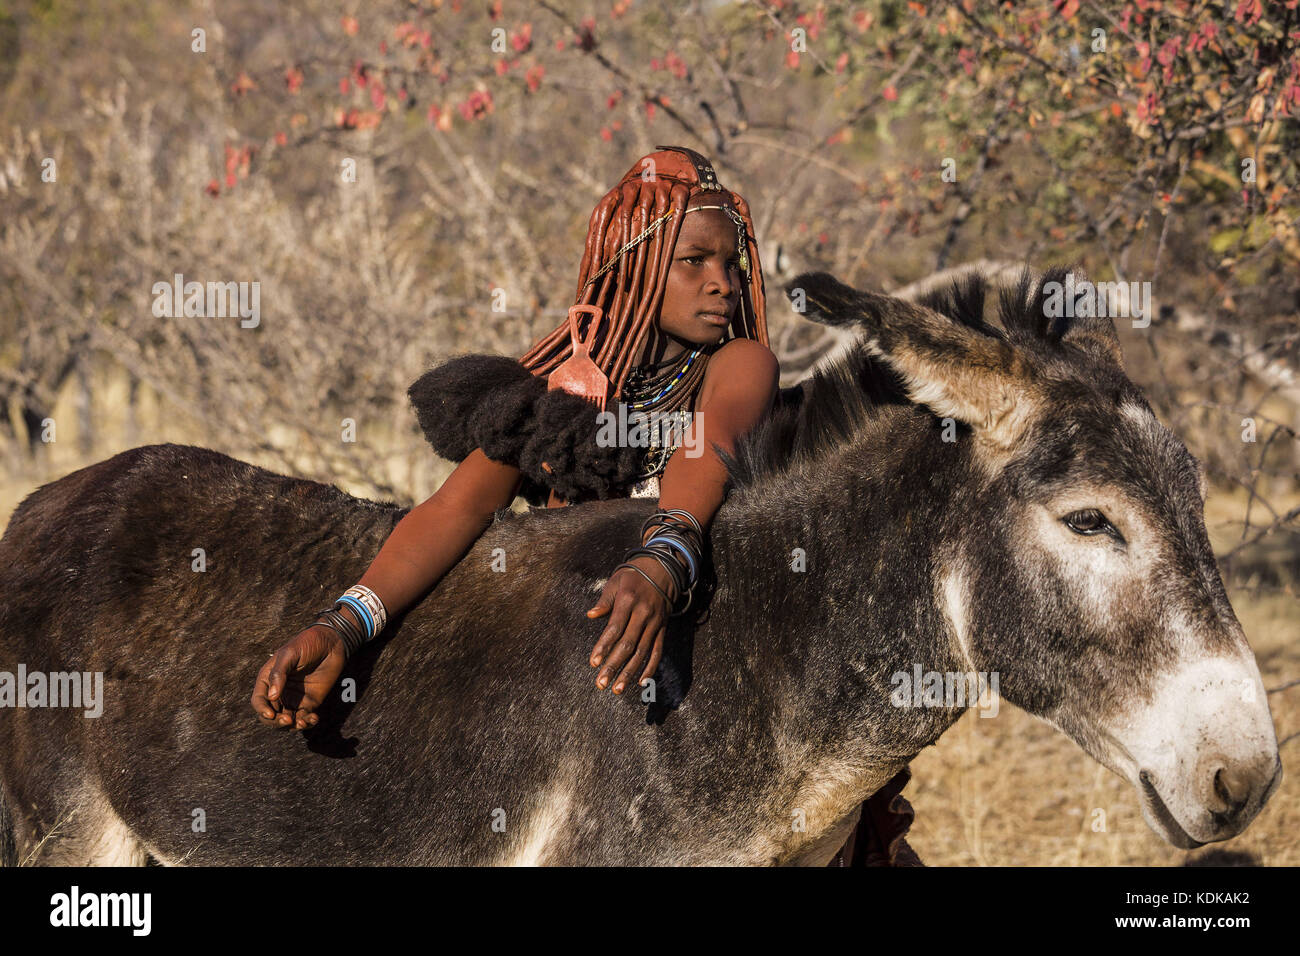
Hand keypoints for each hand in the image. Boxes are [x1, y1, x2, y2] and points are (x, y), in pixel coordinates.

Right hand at [250, 623, 346, 728]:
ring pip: (287, 720)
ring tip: (303, 722)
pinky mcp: (310, 702)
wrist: (331, 643)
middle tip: (288, 720)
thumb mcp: (289, 654)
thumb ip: (279, 674)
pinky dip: (307, 722)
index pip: (259, 701)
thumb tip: (272, 697)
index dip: (262, 710)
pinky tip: (314, 718)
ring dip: (293, 725)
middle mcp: (278, 692)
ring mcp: (294, 699)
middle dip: (276, 722)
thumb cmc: (307, 644)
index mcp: (268, 680)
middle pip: (270, 715)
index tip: (271, 714)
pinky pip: (304, 717)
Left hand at [586, 556, 672, 694]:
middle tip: (601, 683)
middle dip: (614, 665)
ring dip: (630, 672)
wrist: (663, 569)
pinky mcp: (663, 628)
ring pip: (642, 652)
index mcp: (628, 600)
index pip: (614, 628)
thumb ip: (604, 601)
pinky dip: (650, 667)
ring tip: (617, 689)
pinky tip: (640, 682)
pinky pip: (657, 651)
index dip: (603, 647)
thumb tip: (591, 615)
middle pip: (627, 644)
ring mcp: (655, 623)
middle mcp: (643, 613)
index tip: (593, 663)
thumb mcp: (616, 581)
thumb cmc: (633, 576)